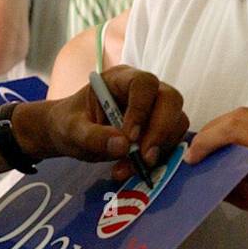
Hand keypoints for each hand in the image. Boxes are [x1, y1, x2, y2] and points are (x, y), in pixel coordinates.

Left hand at [16, 64, 187, 174]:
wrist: (71, 136)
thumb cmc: (70, 124)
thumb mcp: (71, 130)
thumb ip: (92, 136)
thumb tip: (123, 146)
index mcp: (120, 79)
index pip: (143, 83)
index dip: (142, 108)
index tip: (130, 136)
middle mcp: (143, 90)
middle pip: (170, 99)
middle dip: (161, 130)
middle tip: (144, 158)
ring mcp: (155, 109)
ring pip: (177, 121)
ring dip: (160, 148)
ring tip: (132, 168)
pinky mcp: (159, 129)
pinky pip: (171, 141)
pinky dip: (159, 158)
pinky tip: (134, 169)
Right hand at [184, 107, 247, 248]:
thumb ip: (235, 188)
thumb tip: (206, 176)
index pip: (234, 132)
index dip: (206, 142)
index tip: (189, 159)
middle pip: (241, 118)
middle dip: (213, 132)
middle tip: (194, 152)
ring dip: (227, 130)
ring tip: (207, 152)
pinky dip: (243, 134)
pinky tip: (230, 153)